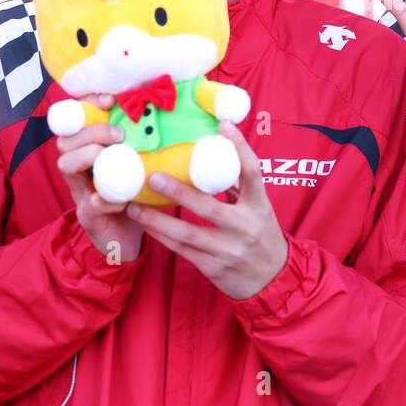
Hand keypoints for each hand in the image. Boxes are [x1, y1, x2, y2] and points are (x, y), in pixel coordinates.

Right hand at [55, 94, 143, 263]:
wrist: (130, 239)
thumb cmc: (138, 196)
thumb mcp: (144, 165)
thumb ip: (152, 144)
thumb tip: (189, 117)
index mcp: (92, 151)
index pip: (78, 119)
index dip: (88, 105)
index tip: (111, 99)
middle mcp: (80, 169)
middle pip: (65, 140)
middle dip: (91, 131)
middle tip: (120, 135)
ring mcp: (80, 192)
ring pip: (65, 165)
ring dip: (88, 156)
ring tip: (110, 157)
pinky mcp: (88, 216)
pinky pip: (90, 204)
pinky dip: (106, 199)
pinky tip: (123, 200)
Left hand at [127, 121, 287, 299]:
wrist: (272, 280)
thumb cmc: (262, 236)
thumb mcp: (260, 209)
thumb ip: (240, 185)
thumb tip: (218, 151)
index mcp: (260, 207)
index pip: (252, 172)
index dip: (240, 147)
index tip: (223, 125)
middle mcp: (245, 227)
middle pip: (209, 206)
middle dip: (178, 192)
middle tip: (153, 176)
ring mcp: (227, 249)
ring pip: (187, 232)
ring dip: (157, 219)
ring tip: (134, 205)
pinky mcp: (213, 267)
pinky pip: (182, 249)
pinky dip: (162, 236)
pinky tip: (145, 224)